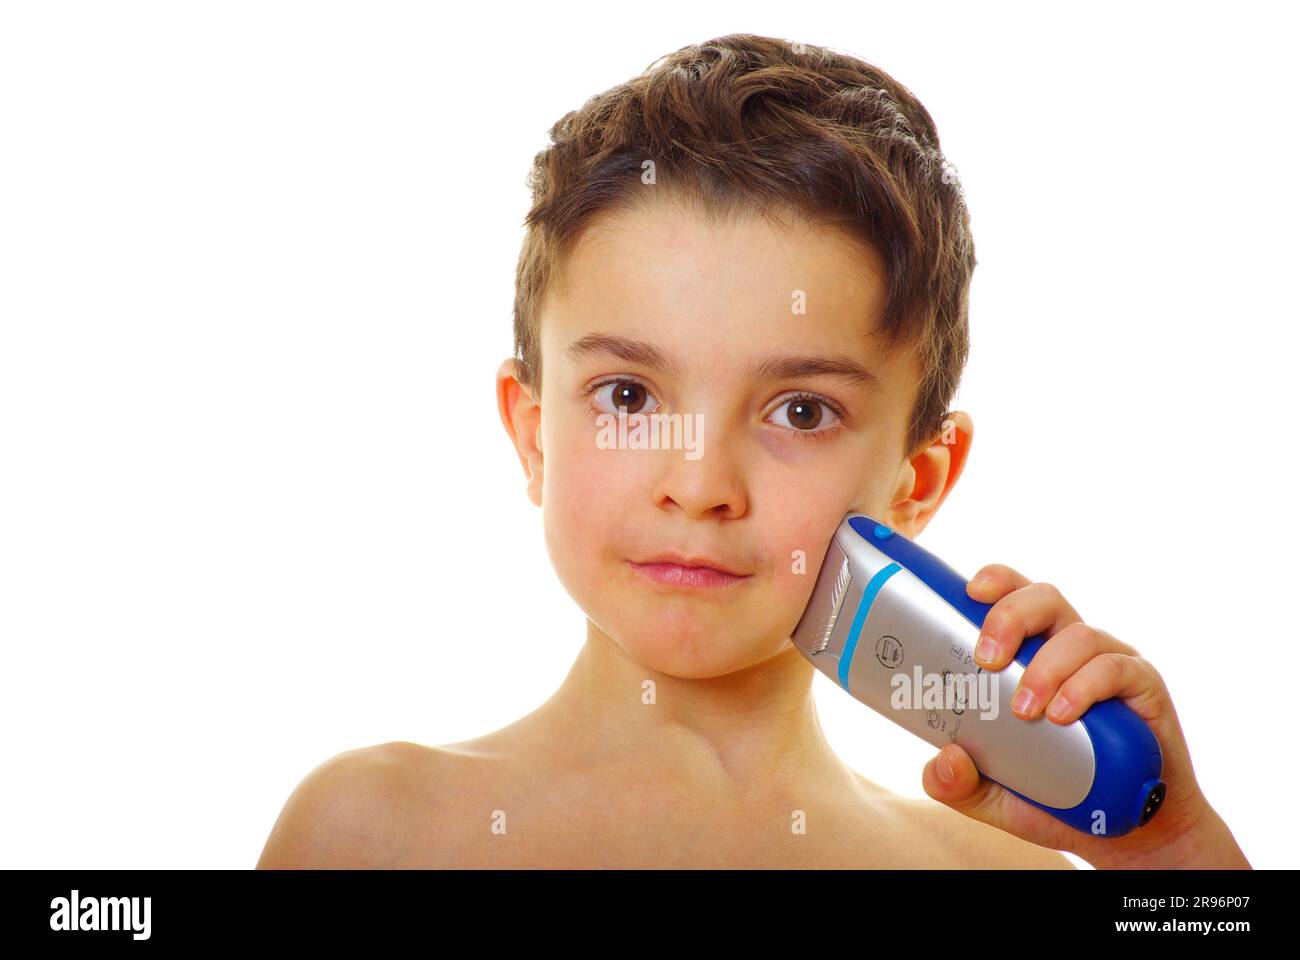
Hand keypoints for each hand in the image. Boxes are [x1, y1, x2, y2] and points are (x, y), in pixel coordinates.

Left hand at [920, 563, 1249, 868]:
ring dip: (1045, 668)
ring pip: (1079, 634)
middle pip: (1044, 598)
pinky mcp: (1144, 688)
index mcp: (1032, 653)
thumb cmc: (1058, 799)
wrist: (1128, 835)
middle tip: (986, 660)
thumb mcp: (995, 797)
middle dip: (1010, 616)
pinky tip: (1063, 715)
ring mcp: (1109, 664)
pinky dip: (1085, 686)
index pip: (1014, 596)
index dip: (996, 581)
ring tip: (1024, 710)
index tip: (971, 591)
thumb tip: (944, 762)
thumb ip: (958, 784)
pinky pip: (1116, 668)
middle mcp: (1070, 648)